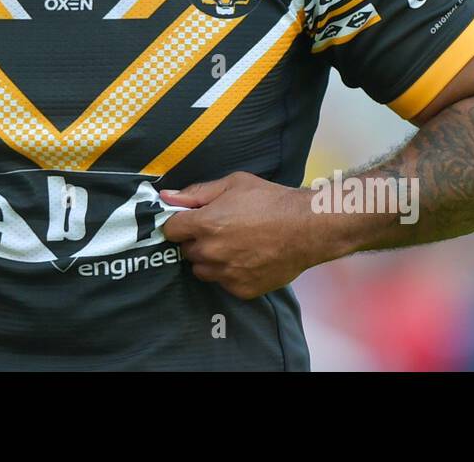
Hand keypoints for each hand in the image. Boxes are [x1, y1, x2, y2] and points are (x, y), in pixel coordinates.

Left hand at [160, 171, 331, 299]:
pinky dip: (229, 273)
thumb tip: (166, 197)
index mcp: (205, 224)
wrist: (307, 228)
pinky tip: (247, 259)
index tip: (191, 221)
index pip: (171, 230)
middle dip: (197, 240)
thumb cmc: (270, 200)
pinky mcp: (241, 289)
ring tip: (233, 246)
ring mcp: (226, 274)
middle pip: (187, 251)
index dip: (180, 223)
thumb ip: (197, 192)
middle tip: (220, 230)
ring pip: (202, 270)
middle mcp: (211, 252)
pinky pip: (223, 283)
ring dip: (210, 260)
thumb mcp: (233, 184)